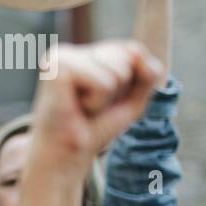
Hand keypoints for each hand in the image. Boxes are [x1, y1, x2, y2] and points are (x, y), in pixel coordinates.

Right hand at [31, 41, 164, 169]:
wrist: (65, 154)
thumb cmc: (95, 127)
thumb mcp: (134, 96)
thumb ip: (149, 71)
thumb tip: (137, 52)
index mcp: (83, 52)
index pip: (132, 50)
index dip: (128, 82)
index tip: (100, 99)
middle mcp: (69, 50)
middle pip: (126, 56)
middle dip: (119, 88)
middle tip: (90, 105)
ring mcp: (60, 57)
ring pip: (117, 69)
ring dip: (106, 98)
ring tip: (82, 107)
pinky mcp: (56, 69)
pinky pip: (103, 83)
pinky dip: (96, 102)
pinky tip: (74, 108)